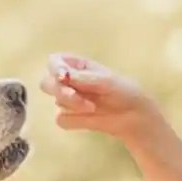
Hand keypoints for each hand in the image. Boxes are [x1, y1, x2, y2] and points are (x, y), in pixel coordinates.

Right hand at [39, 53, 157, 140]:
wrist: (134, 116)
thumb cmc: (124, 91)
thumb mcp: (106, 80)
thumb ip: (83, 78)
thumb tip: (62, 76)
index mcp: (78, 65)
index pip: (54, 61)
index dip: (55, 68)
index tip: (64, 76)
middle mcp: (69, 81)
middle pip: (46, 82)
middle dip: (59, 90)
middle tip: (76, 97)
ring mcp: (68, 100)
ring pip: (56, 101)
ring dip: (73, 105)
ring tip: (93, 107)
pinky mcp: (71, 118)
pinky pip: (61, 119)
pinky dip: (74, 120)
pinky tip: (90, 117)